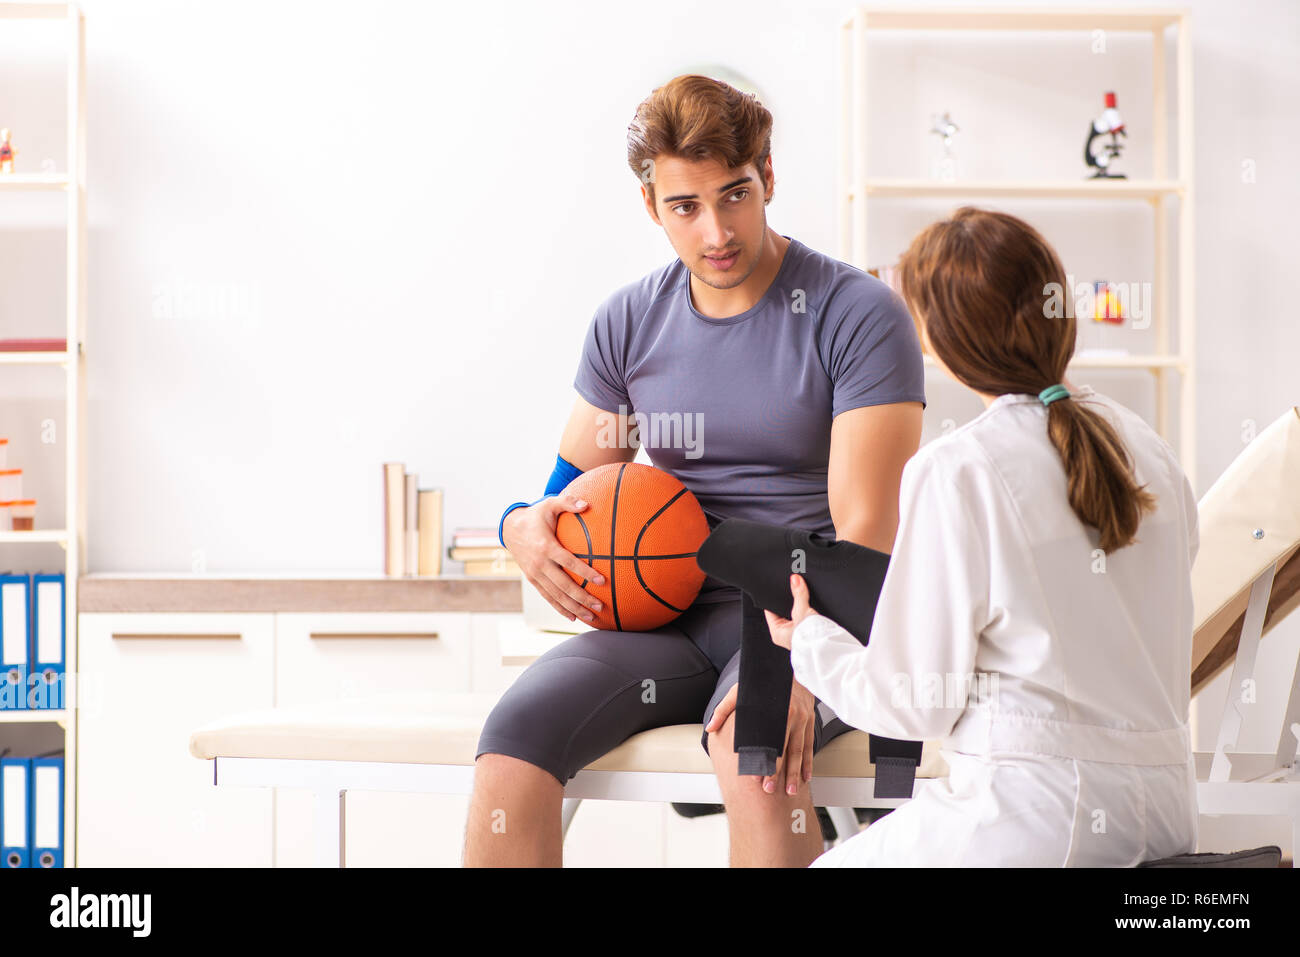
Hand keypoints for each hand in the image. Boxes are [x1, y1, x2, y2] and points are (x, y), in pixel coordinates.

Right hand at [502, 492, 606, 623]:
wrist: (510, 528)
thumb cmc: (536, 515)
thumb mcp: (549, 504)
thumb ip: (568, 502)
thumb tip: (587, 504)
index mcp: (546, 546)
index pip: (569, 562)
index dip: (585, 572)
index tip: (602, 580)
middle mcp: (540, 564)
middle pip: (564, 585)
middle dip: (582, 598)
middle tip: (600, 606)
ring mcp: (535, 574)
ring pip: (556, 596)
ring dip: (574, 608)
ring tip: (592, 617)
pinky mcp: (532, 580)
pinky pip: (547, 597)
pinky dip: (560, 608)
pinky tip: (573, 617)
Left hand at [703, 678, 818, 795]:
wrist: (791, 663)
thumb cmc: (765, 678)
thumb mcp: (740, 690)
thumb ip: (725, 709)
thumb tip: (710, 727)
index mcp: (775, 710)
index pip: (767, 742)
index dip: (761, 761)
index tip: (755, 777)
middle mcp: (790, 716)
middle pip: (783, 750)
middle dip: (777, 773)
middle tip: (769, 790)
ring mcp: (802, 719)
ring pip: (798, 751)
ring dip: (794, 773)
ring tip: (789, 791)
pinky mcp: (809, 720)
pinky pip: (809, 745)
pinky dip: (808, 762)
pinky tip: (805, 777)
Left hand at [763, 573, 818, 649]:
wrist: (830, 648)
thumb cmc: (812, 639)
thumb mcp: (802, 611)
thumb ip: (799, 594)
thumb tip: (795, 580)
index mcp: (777, 633)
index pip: (770, 611)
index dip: (774, 598)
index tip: (778, 587)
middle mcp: (787, 635)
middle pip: (784, 611)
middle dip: (790, 602)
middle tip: (794, 590)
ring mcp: (799, 634)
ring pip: (796, 614)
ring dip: (801, 607)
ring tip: (805, 600)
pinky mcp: (810, 632)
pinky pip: (806, 617)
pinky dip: (809, 612)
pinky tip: (813, 607)